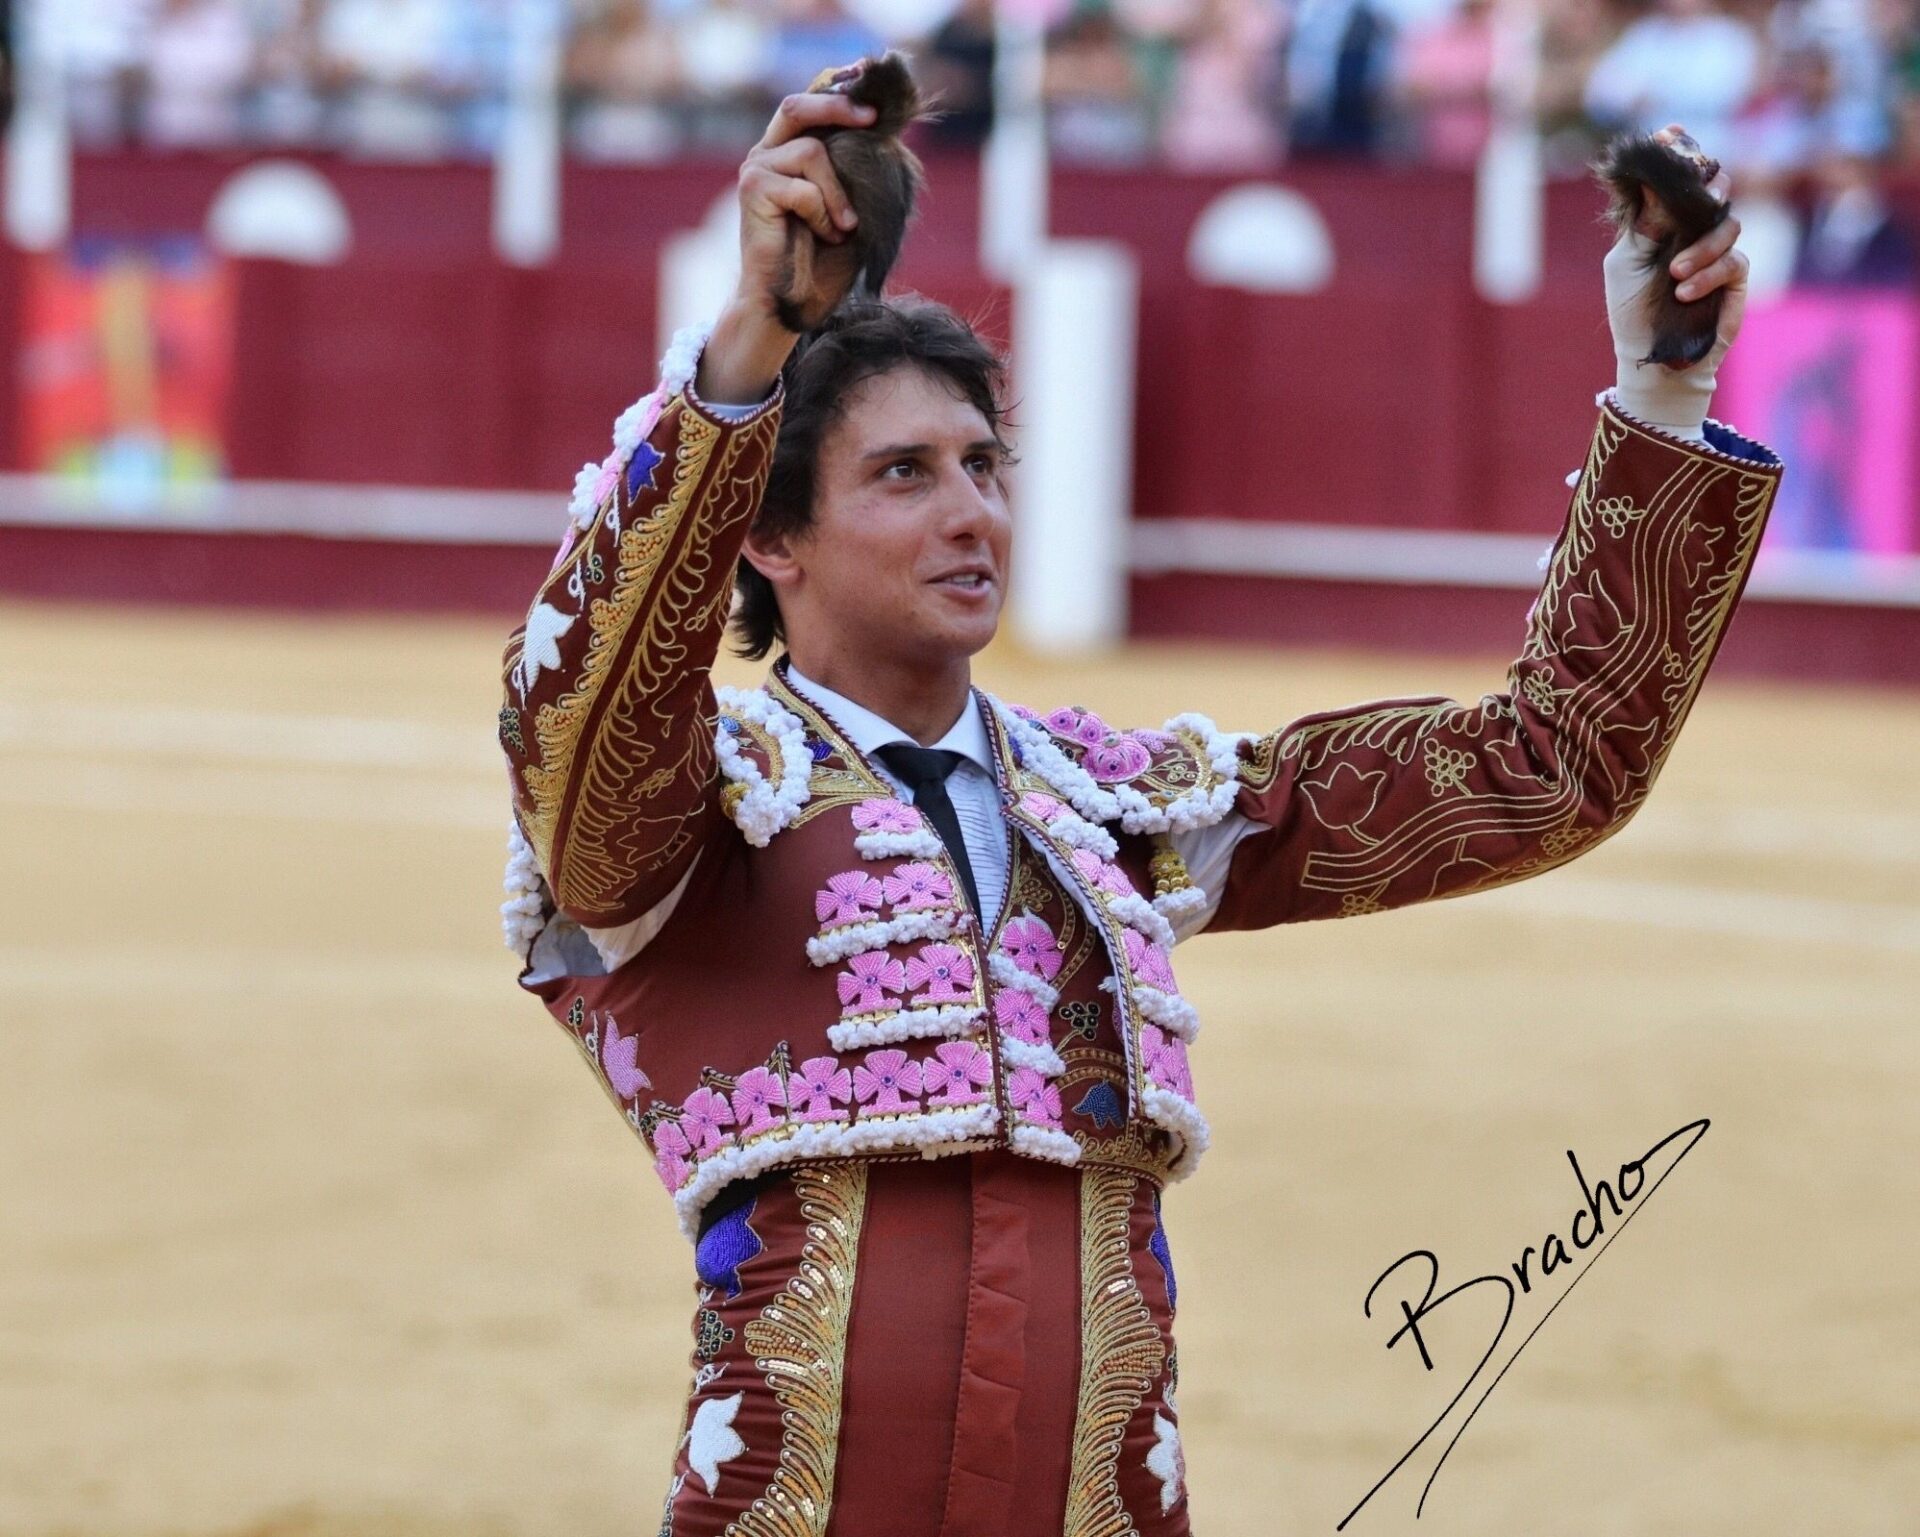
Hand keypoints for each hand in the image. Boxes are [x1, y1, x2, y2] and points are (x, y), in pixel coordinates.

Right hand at [696, 90, 875, 405]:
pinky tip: (825, 235)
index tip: (874, 90)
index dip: (839, 91)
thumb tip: (890, 136)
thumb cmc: (824, 261)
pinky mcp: (753, 189)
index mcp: (790, 151)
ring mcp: (757, 168)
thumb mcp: (854, 205)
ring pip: (811, 151)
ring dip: (838, 192)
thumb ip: (860, 170)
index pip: (811, 103)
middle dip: (838, 107)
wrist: (793, 302)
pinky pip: (803, 187)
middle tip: (871, 118)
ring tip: (844, 226)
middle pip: (799, 106)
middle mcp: (769, 153)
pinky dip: (824, 213)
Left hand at [1604, 123, 1748, 438]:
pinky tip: (1684, 291)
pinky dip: (1708, 273)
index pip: (1672, 179)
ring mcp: (1714, 250)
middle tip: (1700, 188)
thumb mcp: (1626, 262)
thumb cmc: (1632, 311)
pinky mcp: (1733, 275)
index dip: (1676, 153)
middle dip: (1707, 184)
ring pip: (1726, 222)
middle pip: (1712, 188)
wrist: (1652, 358)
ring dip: (1700, 247)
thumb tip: (1656, 178)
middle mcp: (1689, 229)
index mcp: (1658, 220)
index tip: (1670, 132)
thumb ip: (1643, 221)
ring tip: (1674, 275)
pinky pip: (1732, 259)